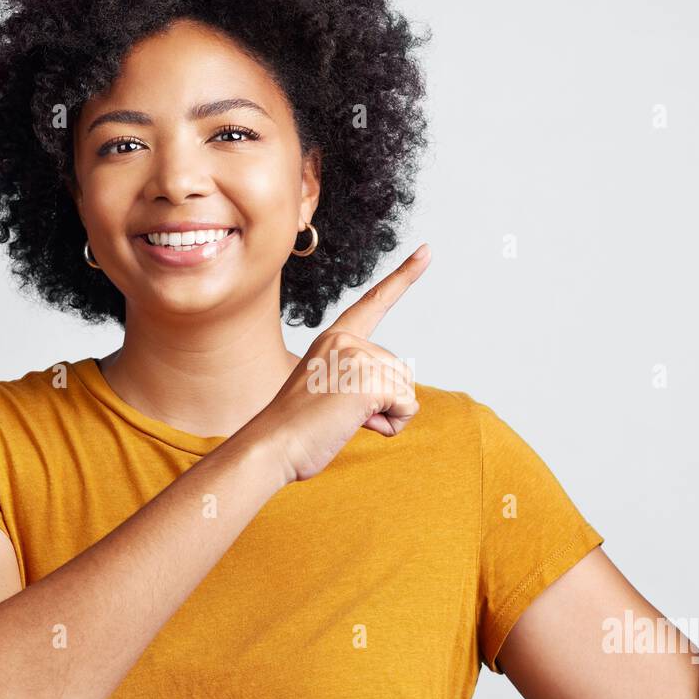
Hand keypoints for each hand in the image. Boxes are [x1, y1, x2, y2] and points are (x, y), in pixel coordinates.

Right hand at [254, 243, 430, 482]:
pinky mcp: (367, 380)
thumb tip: (400, 400)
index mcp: (333, 338)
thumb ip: (357, 383)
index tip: (427, 252)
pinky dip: (391, 425)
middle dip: (382, 402)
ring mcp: (356, 356)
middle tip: (338, 415)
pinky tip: (354, 425)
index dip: (404, 278)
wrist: (271, 446)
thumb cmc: (296, 430)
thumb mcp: (327, 393)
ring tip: (342, 420)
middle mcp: (345, 340)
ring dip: (386, 415)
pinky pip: (407, 406)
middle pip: (400, 371)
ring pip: (406, 390)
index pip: (373, 303)